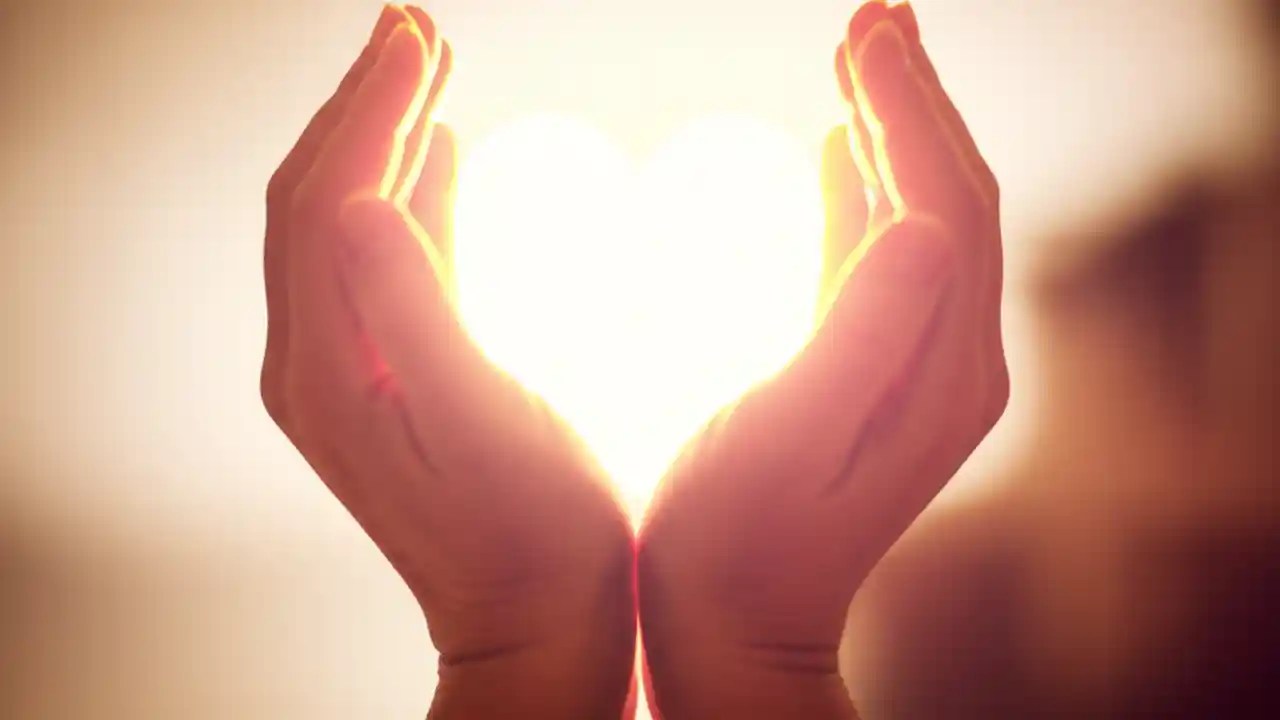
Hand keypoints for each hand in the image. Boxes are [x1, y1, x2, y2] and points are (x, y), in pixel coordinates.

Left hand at [260, 8, 634, 717]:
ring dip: (376, 136)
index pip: (327, 201)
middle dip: (360, 103)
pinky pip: (381, 263)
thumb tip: (360, 201)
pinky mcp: (385, 376)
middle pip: (316, 197)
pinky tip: (434, 154)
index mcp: (328, 369)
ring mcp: (344, 370)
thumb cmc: (528, 536)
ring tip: (421, 65)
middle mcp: (314, 363)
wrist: (535, 621)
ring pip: (341, 222)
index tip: (420, 37)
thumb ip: (413, 312)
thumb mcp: (477, 424)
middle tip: (413, 26)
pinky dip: (403, 194)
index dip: (369, 108)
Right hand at [636, 3, 1007, 717]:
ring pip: (924, 217)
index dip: (910, 110)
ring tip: (862, 53)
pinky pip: (883, 258)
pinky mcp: (878, 372)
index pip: (946, 206)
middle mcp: (951, 361)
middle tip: (874, 15)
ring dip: (897, 129)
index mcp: (939, 370)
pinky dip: (869, 188)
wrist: (736, 629)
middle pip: (953, 197)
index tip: (867, 29)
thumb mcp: (792, 440)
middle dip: (916, 98)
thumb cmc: (739, 546)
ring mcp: (920, 367)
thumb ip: (862, 334)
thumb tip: (928, 225)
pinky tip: (840, 147)